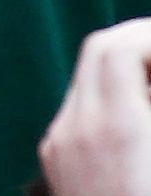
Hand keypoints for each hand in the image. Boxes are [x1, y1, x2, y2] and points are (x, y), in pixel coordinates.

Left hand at [45, 17, 150, 195]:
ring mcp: (59, 144)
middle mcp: (76, 128)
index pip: (118, 47)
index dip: (149, 34)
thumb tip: (147, 87)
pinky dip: (107, 98)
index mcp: (116, 127)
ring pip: (85, 80)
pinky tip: (138, 119)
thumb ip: (149, 102)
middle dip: (139, 45)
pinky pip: (77, 109)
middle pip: (96, 52)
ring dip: (122, 70)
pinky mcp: (53, 161)